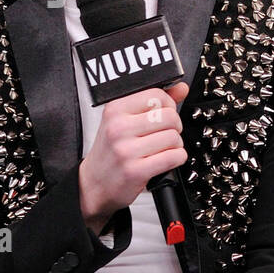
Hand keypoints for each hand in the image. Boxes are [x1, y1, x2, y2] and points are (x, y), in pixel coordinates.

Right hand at [79, 81, 188, 232]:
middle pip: (170, 116)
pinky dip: (176, 159)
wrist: (92, 184)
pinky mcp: (136, 170)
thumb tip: (181, 88)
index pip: (157, 95)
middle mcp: (118, 128)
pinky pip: (174, 157)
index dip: (168, 105)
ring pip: (174, 137)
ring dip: (175, 145)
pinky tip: (164, 160)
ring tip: (161, 149)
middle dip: (174, 127)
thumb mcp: (124, 121)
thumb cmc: (110, 152)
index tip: (163, 115)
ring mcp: (126, 150)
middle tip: (164, 134)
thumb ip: (153, 102)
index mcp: (115, 110)